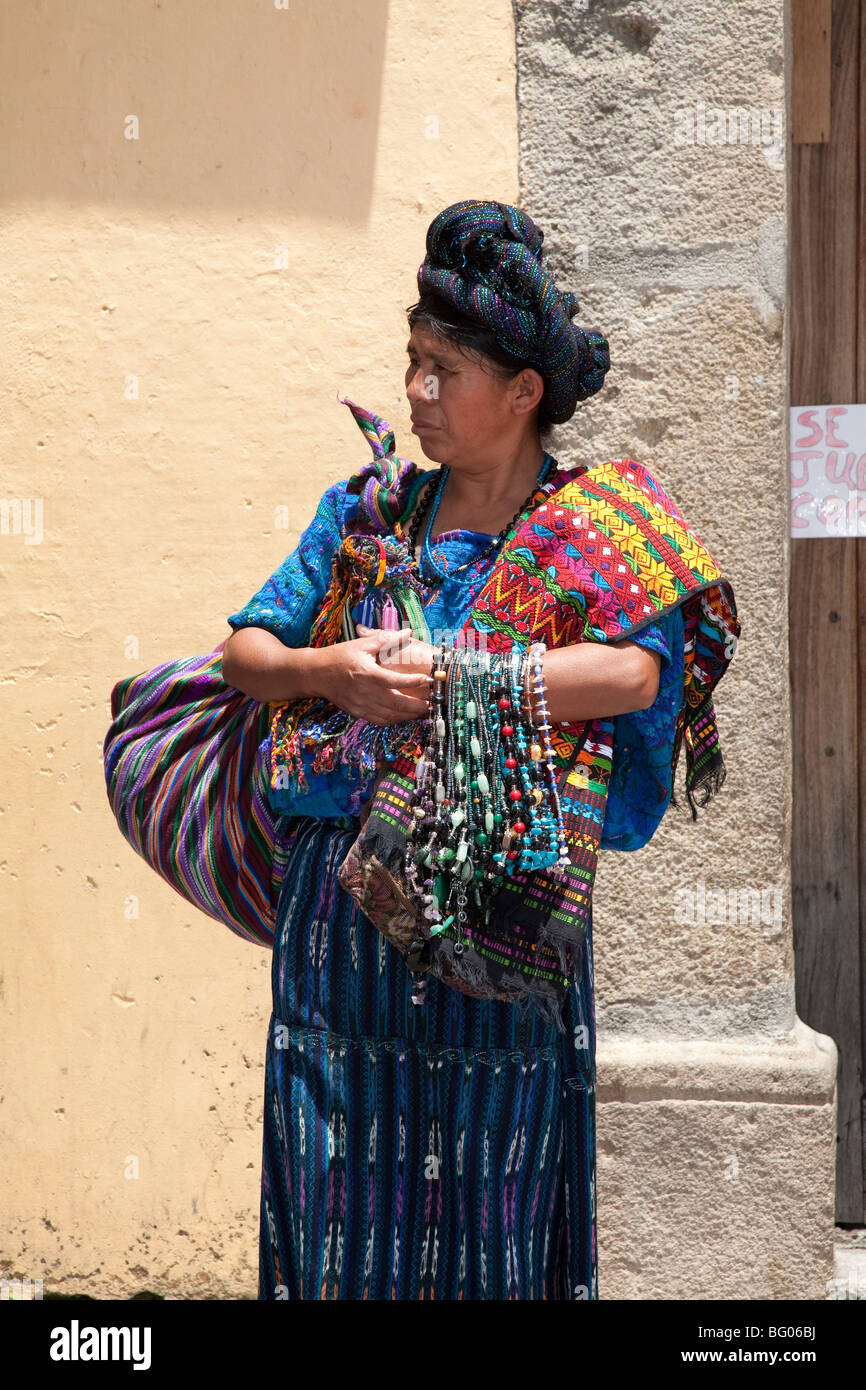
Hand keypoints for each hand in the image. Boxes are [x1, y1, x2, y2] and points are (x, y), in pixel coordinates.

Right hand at [311, 626, 431, 726]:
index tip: (426, 679)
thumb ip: (386, 639)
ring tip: (422, 712)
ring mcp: (360, 705)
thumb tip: (408, 631)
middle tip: (431, 704)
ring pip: (389, 715)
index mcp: (367, 673)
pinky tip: (404, 716)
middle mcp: (364, 692)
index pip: (394, 681)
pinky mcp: (357, 712)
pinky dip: (394, 720)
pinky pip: (379, 720)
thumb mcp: (361, 644)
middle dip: (416, 706)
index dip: (412, 681)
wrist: (315, 674)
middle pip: (395, 703)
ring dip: (407, 716)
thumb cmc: (338, 656)